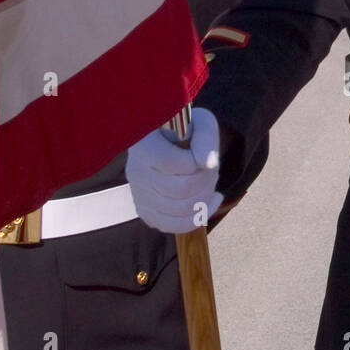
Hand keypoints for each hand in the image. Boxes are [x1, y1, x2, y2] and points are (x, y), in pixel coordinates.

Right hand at [126, 107, 222, 233]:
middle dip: (206, 181)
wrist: (171, 143)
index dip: (197, 163)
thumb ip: (205, 138)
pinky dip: (198, 217)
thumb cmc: (187, 130)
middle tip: (213, 169)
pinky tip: (210, 201)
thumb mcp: (200, 123)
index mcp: (144, 144)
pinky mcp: (145, 210)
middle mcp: (135, 170)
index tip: (206, 156)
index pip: (170, 162)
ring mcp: (138, 194)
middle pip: (178, 190)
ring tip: (210, 183)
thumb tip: (207, 164)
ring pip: (179, 210)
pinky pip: (173, 225)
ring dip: (205, 198)